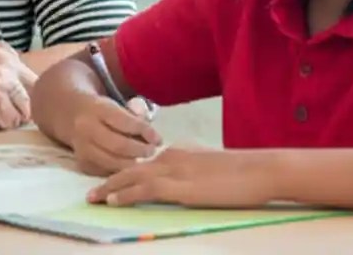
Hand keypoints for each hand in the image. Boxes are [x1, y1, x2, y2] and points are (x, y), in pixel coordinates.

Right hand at [0, 42, 37, 132]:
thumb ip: (9, 75)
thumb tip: (44, 96)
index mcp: (4, 50)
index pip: (33, 80)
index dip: (19, 97)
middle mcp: (5, 62)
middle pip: (33, 96)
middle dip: (18, 108)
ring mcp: (0, 82)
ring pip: (25, 113)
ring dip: (8, 119)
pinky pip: (10, 124)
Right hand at [70, 96, 161, 175]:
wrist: (71, 115)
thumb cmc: (102, 111)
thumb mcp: (116, 106)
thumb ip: (134, 119)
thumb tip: (152, 138)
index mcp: (97, 109)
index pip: (125, 122)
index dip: (144, 132)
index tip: (158, 139)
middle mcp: (86, 129)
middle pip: (118, 146)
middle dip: (140, 151)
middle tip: (153, 152)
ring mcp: (82, 148)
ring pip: (112, 163)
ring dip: (132, 164)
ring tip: (144, 161)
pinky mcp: (82, 163)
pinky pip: (106, 172)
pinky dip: (121, 171)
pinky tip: (131, 167)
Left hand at [87, 146, 276, 207]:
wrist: (261, 170)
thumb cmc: (244, 173)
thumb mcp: (211, 167)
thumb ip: (192, 171)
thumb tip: (183, 183)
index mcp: (178, 151)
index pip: (144, 162)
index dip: (124, 174)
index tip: (110, 184)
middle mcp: (171, 156)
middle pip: (131, 167)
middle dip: (109, 180)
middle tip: (91, 193)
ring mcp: (175, 170)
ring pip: (132, 176)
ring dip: (110, 188)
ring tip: (93, 199)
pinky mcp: (181, 186)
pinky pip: (145, 189)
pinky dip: (127, 194)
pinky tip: (114, 201)